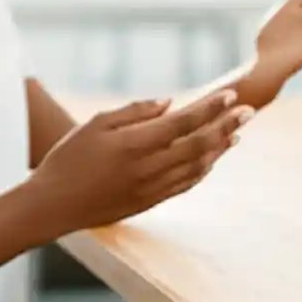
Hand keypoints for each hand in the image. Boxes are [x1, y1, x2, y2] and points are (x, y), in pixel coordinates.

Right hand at [25, 90, 254, 234]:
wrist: (52, 206)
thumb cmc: (68, 158)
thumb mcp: (96, 124)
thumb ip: (135, 112)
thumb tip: (170, 103)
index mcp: (135, 144)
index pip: (184, 122)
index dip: (211, 108)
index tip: (231, 95)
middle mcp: (149, 168)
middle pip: (200, 144)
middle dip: (227, 125)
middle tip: (249, 112)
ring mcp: (152, 188)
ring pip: (198, 166)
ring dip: (220, 148)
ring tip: (237, 133)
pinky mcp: (150, 203)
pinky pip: (186, 184)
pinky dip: (203, 169)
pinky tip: (212, 158)